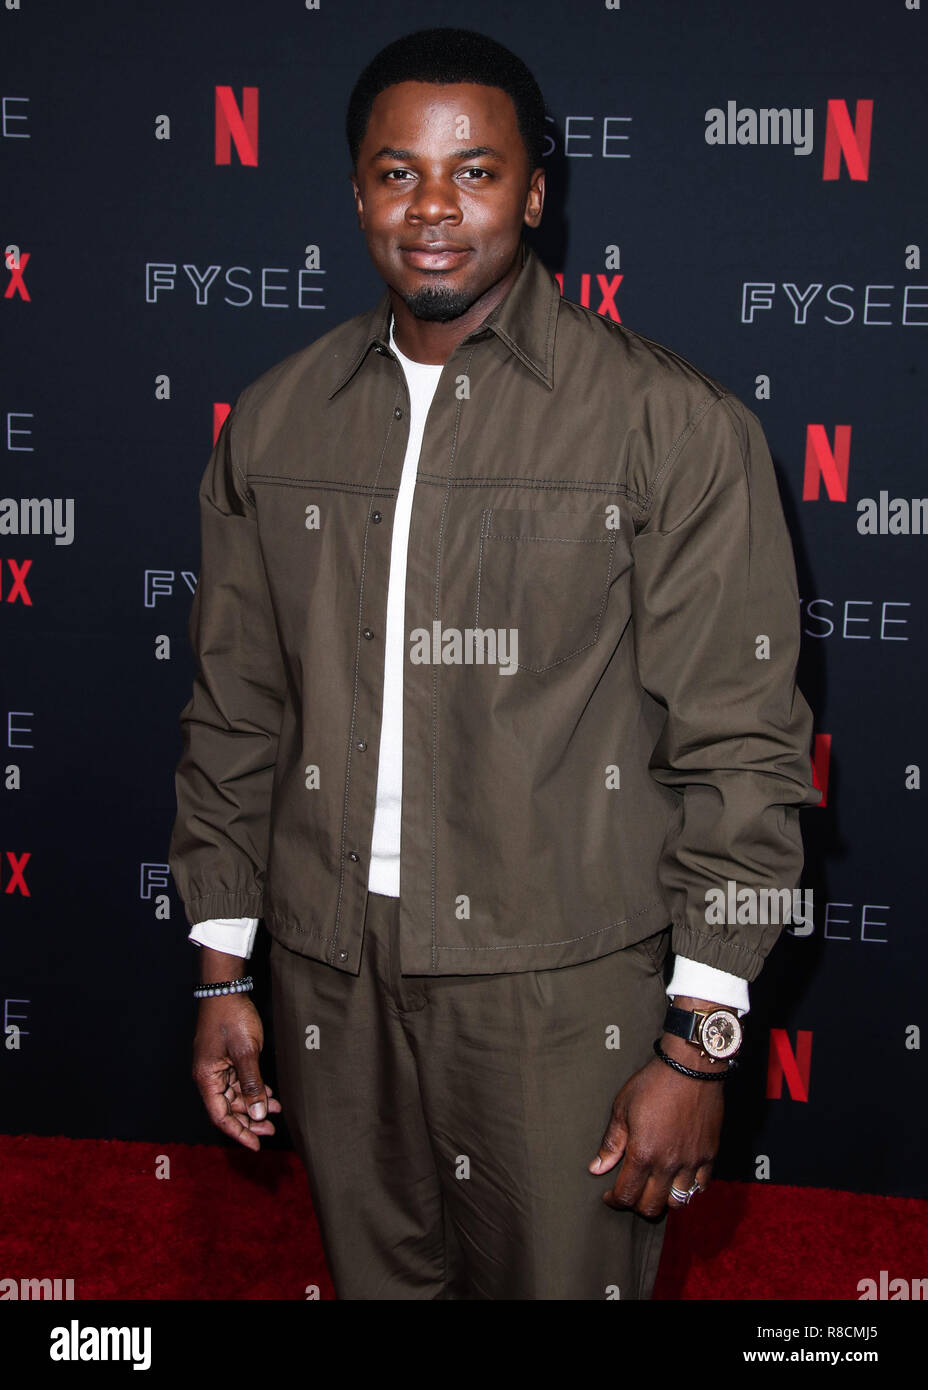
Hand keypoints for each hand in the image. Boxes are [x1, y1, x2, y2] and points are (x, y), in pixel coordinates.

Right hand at [192, 994, 281, 1150]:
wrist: (226, 989)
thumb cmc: (232, 1018)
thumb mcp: (246, 1053)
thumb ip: (252, 1084)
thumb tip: (258, 1113)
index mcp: (207, 1078)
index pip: (220, 1116)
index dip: (239, 1132)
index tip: (256, 1144)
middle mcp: (208, 1076)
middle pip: (227, 1108)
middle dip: (249, 1120)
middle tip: (271, 1128)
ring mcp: (216, 1066)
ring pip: (234, 1095)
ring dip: (254, 1104)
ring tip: (276, 1110)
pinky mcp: (225, 1058)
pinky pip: (237, 1081)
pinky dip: (252, 1089)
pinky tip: (269, 1093)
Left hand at [588, 1046, 723, 1216]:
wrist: (691, 1068)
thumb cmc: (653, 1084)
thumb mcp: (622, 1108)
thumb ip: (611, 1142)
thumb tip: (596, 1168)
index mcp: (643, 1154)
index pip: (626, 1195)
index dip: (614, 1200)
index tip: (610, 1195)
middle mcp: (668, 1164)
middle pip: (651, 1206)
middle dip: (636, 1205)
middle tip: (631, 1193)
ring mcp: (691, 1162)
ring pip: (677, 1202)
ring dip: (663, 1200)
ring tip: (655, 1188)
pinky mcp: (709, 1155)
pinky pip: (700, 1186)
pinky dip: (688, 1189)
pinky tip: (678, 1178)